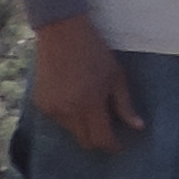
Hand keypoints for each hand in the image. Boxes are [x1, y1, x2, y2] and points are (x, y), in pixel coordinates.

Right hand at [32, 15, 143, 153]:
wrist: (62, 32)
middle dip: (98, 139)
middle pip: (85, 141)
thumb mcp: (116, 76)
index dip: (113, 146)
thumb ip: (125, 105)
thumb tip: (138, 127)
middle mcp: (68, 111)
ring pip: (71, 131)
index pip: (101, 139)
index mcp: (90, 104)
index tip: (120, 145)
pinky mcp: (40, 104)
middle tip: (107, 128)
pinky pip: (58, 120)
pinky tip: (72, 96)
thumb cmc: (95, 52)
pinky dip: (68, 115)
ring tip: (88, 104)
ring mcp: (51, 108)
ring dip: (82, 126)